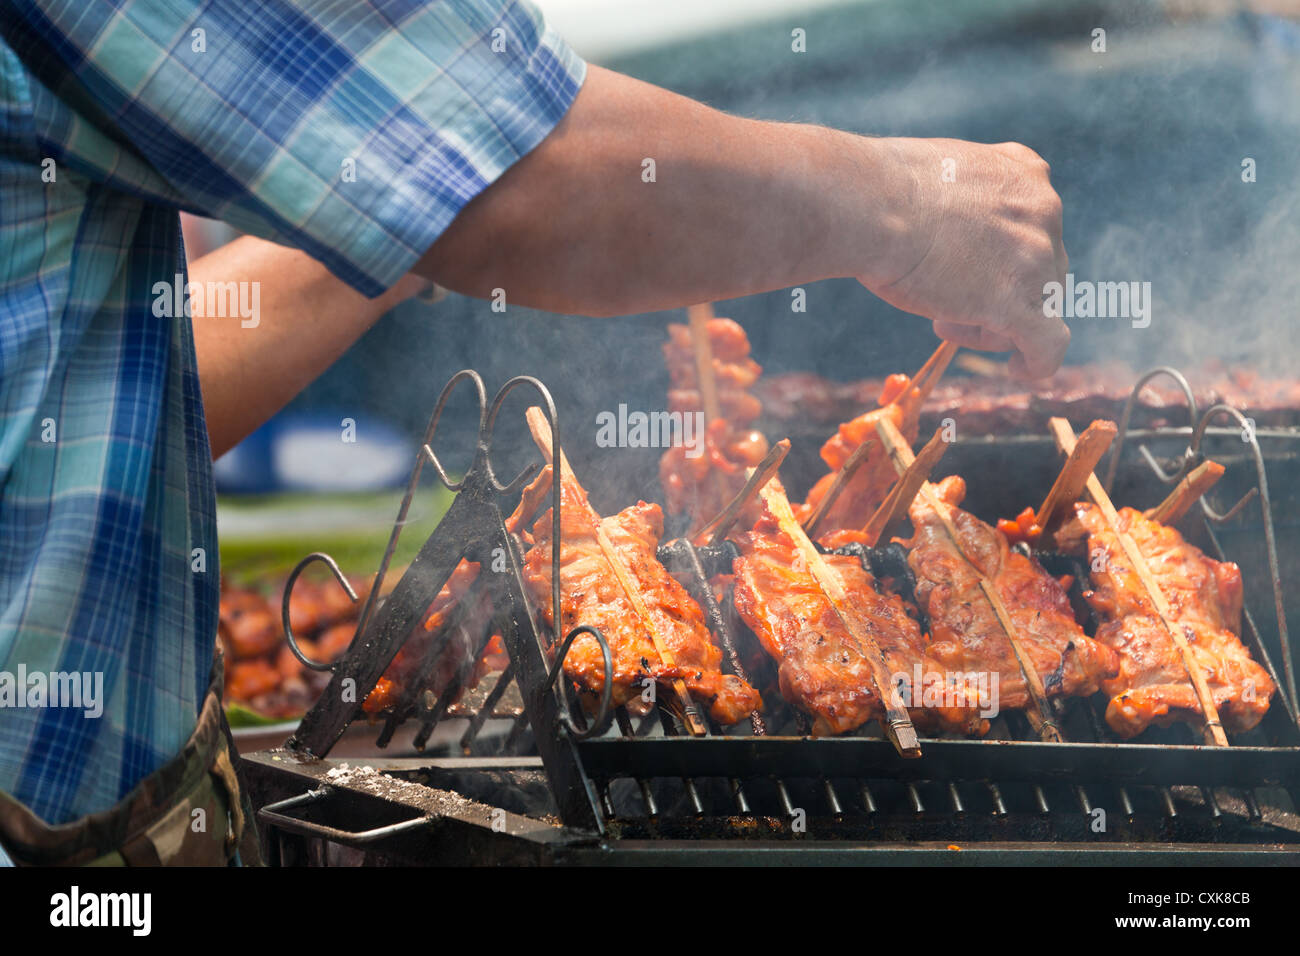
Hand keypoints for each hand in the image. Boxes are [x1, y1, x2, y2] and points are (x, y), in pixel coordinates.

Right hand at [858, 137, 1069, 377]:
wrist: (872, 205)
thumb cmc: (884, 192)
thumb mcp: (939, 180)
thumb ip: (963, 204)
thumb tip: (946, 230)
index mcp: (1026, 175)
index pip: (1030, 228)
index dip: (997, 257)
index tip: (958, 267)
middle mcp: (1044, 210)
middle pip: (1039, 269)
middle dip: (995, 290)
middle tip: (944, 305)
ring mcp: (1037, 258)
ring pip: (1038, 305)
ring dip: (995, 321)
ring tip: (944, 323)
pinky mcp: (1021, 303)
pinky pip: (1047, 346)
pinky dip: (1037, 362)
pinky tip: (1018, 370)